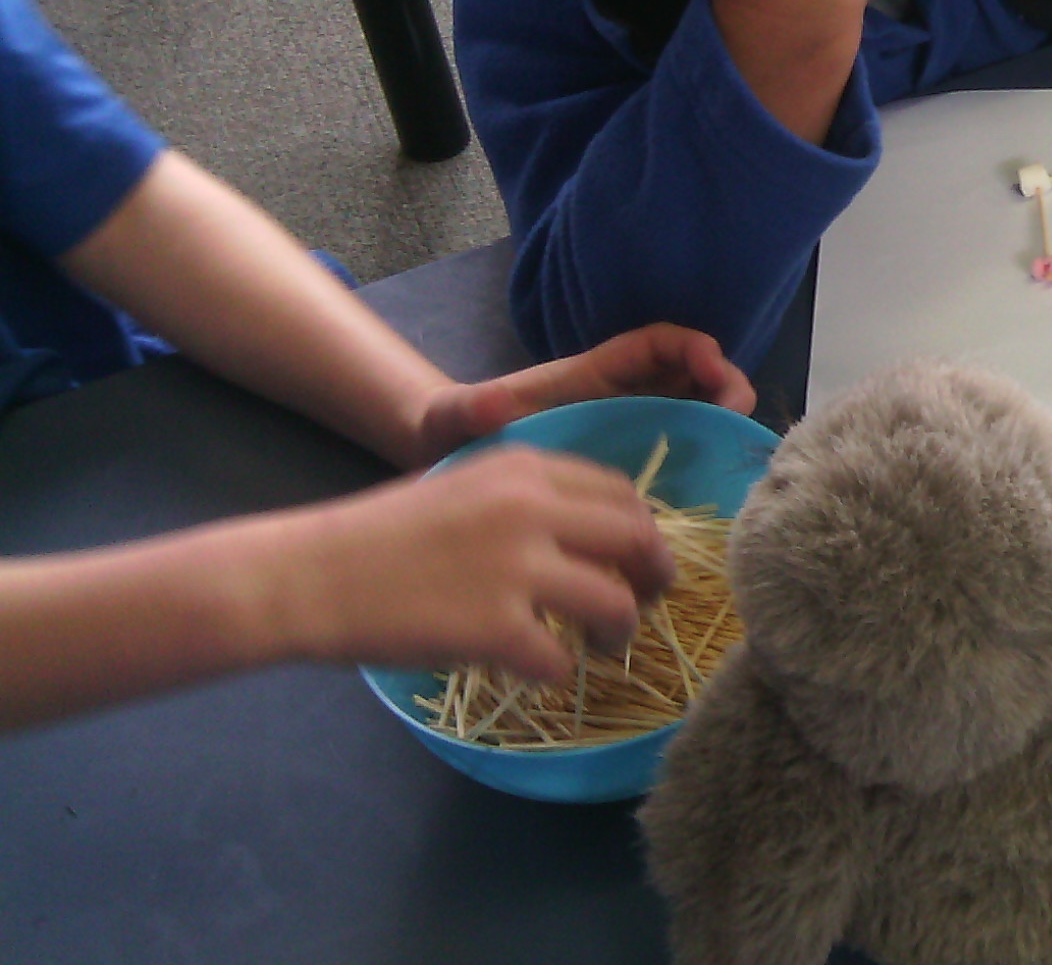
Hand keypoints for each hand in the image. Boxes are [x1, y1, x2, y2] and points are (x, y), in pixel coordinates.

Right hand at [258, 446, 676, 680]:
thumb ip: (528, 500)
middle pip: (637, 540)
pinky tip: (539, 670)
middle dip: (654, 576)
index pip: (622, 493)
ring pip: (616, 603)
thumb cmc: (380, 536)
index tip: (637, 558)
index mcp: (525, 469)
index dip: (642, 530)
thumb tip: (596, 531)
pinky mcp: (495, 627)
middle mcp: (530, 508)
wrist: (309, 576)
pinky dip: (558, 672)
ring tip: (601, 645)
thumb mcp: (464, 488)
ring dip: (620, 630)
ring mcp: (515, 568)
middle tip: (646, 602)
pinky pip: (560, 659)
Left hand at [411, 323, 755, 468]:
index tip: (712, 367)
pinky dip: (705, 463)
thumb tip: (491, 403)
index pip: (656, 344)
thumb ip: (469, 408)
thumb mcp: (455, 418)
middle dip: (725, 386)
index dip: (692, 348)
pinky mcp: (627, 469)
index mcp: (591, 377)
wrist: (444, 466)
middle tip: (733, 416)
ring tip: (730, 453)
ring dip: (724, 424)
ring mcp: (628, 434)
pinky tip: (709, 494)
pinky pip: (680, 458)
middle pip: (691, 377)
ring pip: (694, 416)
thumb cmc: (454, 431)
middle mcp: (619, 399)